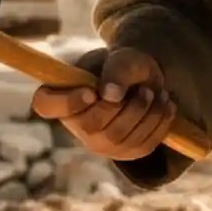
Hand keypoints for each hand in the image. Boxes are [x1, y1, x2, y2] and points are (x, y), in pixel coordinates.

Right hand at [31, 46, 177, 160]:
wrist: (146, 80)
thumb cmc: (125, 67)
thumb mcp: (123, 57)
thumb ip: (116, 69)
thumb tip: (110, 94)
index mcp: (63, 95)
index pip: (46, 104)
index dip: (66, 102)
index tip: (92, 91)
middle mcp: (76, 125)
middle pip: (91, 125)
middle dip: (124, 106)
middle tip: (145, 89)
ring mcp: (100, 143)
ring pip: (119, 138)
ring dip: (146, 113)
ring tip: (157, 92)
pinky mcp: (125, 153)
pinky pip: (143, 145)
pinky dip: (159, 122)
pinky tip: (165, 105)